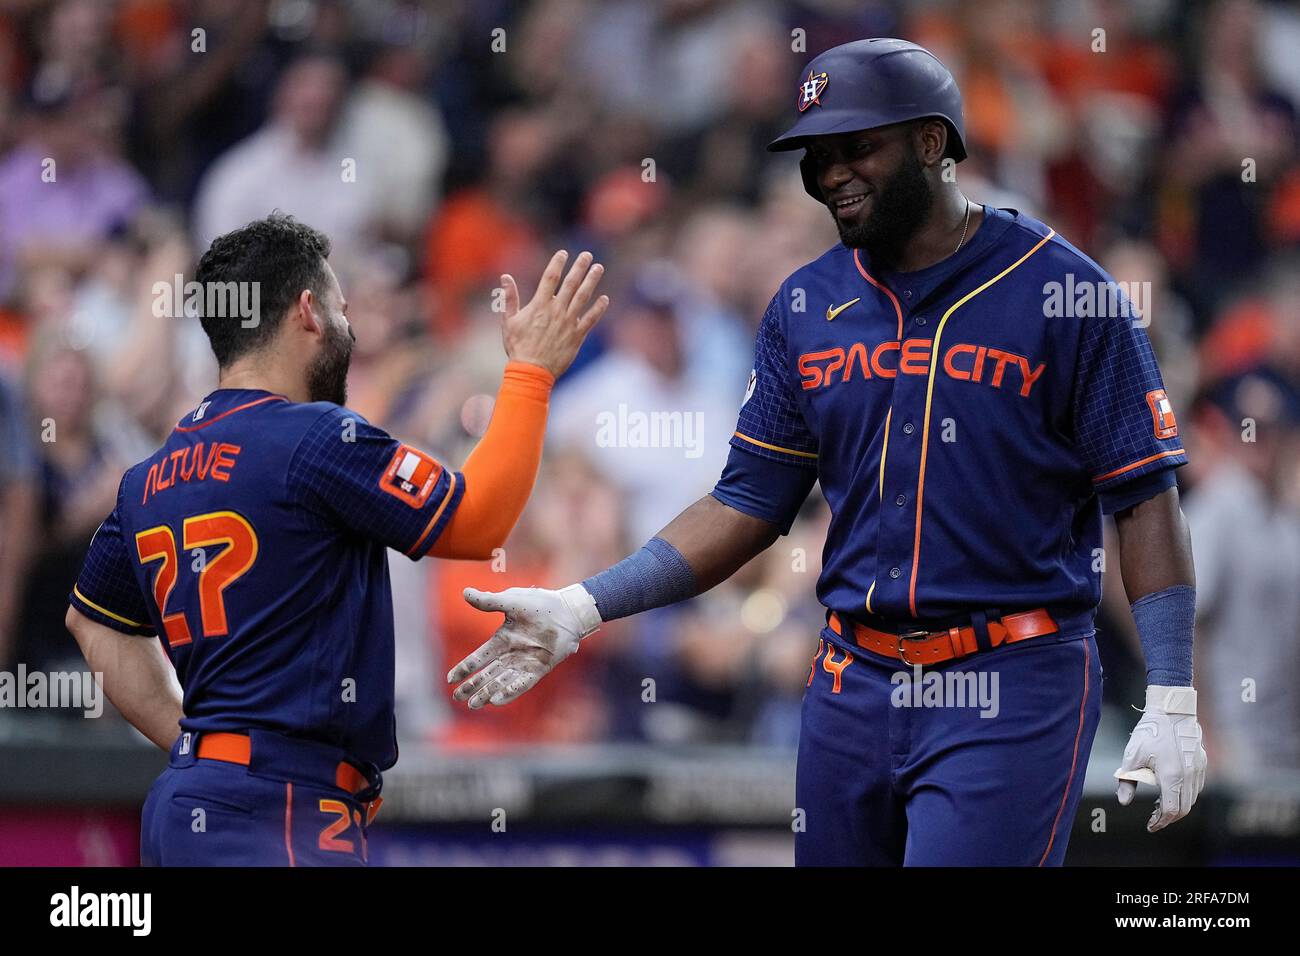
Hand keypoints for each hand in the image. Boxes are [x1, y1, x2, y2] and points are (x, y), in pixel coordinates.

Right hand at [448, 585, 601, 708]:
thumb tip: (465, 592)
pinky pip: (523, 684)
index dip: (465, 668)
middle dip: (473, 686)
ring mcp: (525, 663)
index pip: (479, 658)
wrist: (568, 610)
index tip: (450, 679)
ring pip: (502, 682)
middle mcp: (511, 655)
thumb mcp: (511, 601)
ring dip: (487, 693)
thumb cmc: (540, 603)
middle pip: (487, 674)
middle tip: (457, 698)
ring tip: (473, 705)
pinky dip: (510, 692)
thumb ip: (489, 601)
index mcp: (502, 640)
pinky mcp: (540, 668)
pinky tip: (497, 700)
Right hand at [500, 250, 608, 377]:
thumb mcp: (509, 321)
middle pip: (571, 283)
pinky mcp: (577, 336)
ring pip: (583, 297)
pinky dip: (598, 308)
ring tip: (598, 268)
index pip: (550, 277)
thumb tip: (505, 277)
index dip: (557, 263)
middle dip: (580, 267)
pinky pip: (591, 319)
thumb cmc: (518, 347)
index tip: (563, 253)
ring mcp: (569, 322)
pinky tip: (605, 299)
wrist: (532, 371)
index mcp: (540, 305)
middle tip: (587, 254)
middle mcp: (556, 310)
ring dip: (592, 281)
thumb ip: (509, 298)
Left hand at [1114, 685, 1207, 831]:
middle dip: (1168, 818)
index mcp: (1172, 776)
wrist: (1172, 710)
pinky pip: (1196, 788)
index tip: (1150, 826)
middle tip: (1154, 819)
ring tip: (1159, 806)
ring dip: (1177, 806)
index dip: (1160, 821)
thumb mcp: (1132, 755)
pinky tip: (1171, 790)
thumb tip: (1123, 801)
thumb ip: (1127, 780)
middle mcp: (1189, 776)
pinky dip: (1185, 795)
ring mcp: (1199, 770)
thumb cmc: (1151, 730)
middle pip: (1183, 809)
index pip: (1170, 810)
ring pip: (1191, 799)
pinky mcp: (1203, 764)